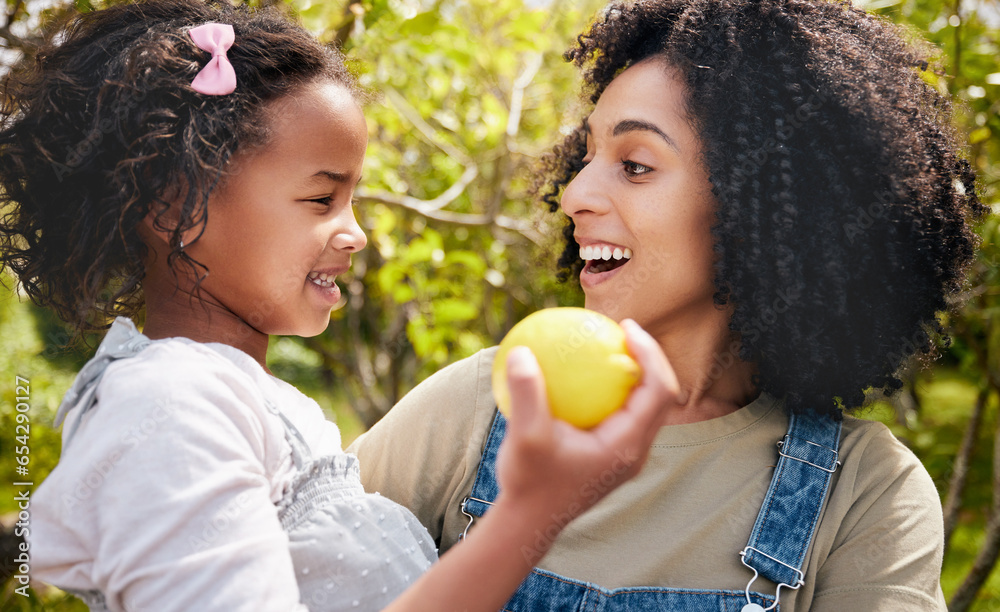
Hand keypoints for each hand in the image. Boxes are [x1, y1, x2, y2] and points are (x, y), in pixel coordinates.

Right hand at [493, 319, 682, 555]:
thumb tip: (521, 350)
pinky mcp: (610, 455)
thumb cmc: (529, 483)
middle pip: (660, 395)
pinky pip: (621, 414)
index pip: (658, 391)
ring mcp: (624, 455)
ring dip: (635, 374)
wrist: (529, 522)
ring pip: (644, 406)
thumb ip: (526, 393)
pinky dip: (612, 391)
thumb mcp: (523, 435)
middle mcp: (633, 450)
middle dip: (649, 358)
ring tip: (610, 346)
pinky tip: (583, 374)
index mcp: (626, 445)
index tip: (627, 328)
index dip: (651, 354)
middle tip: (623, 330)